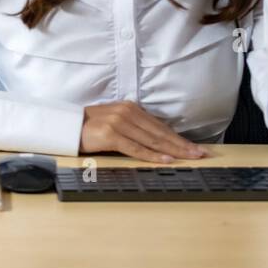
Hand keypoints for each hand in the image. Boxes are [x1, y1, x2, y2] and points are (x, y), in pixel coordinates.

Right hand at [80, 101, 209, 162]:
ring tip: (189, 157)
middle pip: (160, 133)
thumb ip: (135, 128)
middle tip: (200, 154)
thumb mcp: (116, 123)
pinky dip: (152, 155)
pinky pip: (136, 148)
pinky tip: (165, 159)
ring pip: (152, 140)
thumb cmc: (92, 128)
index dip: (179, 138)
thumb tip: (158, 142)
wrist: (67, 126)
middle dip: (182, 145)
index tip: (195, 147)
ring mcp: (120, 122)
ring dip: (173, 150)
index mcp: (131, 108)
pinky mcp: (111, 134)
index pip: (160, 126)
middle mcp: (128, 112)